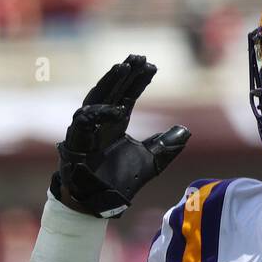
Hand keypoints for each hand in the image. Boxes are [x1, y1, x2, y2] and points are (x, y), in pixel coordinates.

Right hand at [54, 55, 190, 217]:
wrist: (99, 205)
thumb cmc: (119, 183)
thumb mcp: (151, 163)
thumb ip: (166, 147)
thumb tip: (186, 130)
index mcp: (115, 124)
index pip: (127, 95)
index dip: (138, 80)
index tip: (152, 65)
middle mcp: (100, 122)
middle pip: (111, 90)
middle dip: (123, 73)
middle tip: (138, 57)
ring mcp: (86, 130)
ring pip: (95, 98)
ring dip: (109, 82)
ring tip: (123, 68)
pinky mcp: (75, 142)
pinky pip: (84, 123)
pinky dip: (100, 114)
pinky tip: (118, 110)